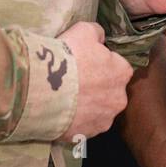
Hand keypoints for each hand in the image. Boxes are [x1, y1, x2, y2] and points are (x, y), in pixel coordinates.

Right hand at [57, 22, 132, 141]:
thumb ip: (97, 33)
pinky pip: (82, 126)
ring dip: (86, 106)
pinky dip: (74, 121)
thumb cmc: (68, 56)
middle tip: (75, 82)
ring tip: (65, 99)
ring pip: (97, 111)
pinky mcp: (86, 136)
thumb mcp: (84, 30)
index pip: (118, 67)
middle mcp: (119, 99)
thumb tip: (100, 37)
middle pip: (109, 92)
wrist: (43, 89)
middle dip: (97, 88)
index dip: (101, 65)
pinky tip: (60, 112)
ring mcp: (103, 120)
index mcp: (122, 72)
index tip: (86, 64)